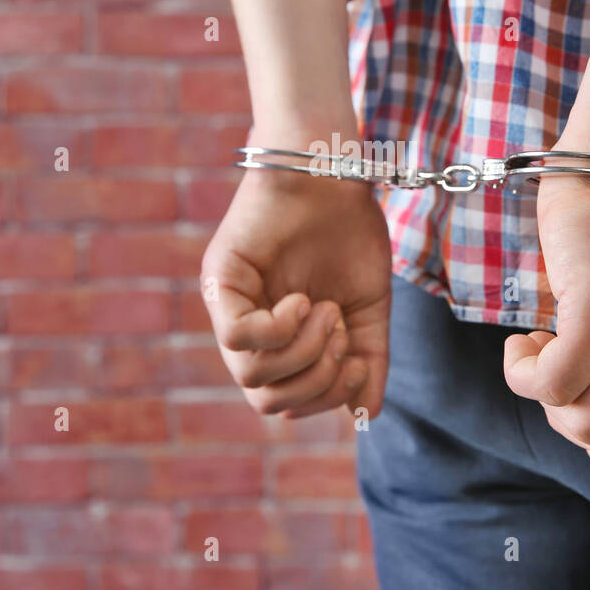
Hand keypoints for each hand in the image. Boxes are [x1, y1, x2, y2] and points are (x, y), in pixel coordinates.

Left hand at [200, 142, 391, 419]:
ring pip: (252, 376)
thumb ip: (368, 360)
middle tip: (340, 334)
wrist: (334, 173)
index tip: (356, 357)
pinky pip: (238, 338)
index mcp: (280, 341)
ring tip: (326, 311)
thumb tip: (367, 415)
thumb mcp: (369, 309)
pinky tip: (302, 301)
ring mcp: (230, 306)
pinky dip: (279, 330)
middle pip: (267, 400)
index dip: (326, 395)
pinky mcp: (220, 281)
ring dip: (305, 352)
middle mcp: (250, 329)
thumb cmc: (350, 233)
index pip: (286, 402)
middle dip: (317, 380)